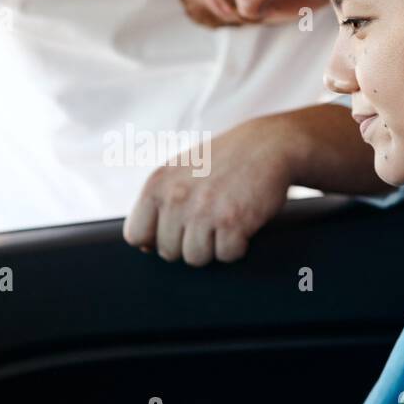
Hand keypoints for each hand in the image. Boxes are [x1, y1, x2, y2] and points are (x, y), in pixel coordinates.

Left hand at [124, 114, 295, 266]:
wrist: (268, 145)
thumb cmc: (222, 161)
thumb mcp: (180, 170)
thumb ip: (158, 202)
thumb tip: (144, 246)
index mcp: (157, 184)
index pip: (136, 235)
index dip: (156, 239)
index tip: (176, 230)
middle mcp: (175, 197)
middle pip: (168, 252)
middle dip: (188, 243)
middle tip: (208, 221)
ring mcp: (203, 210)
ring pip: (195, 258)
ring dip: (213, 247)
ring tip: (224, 222)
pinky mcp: (232, 221)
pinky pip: (226, 255)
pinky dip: (238, 246)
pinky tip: (242, 223)